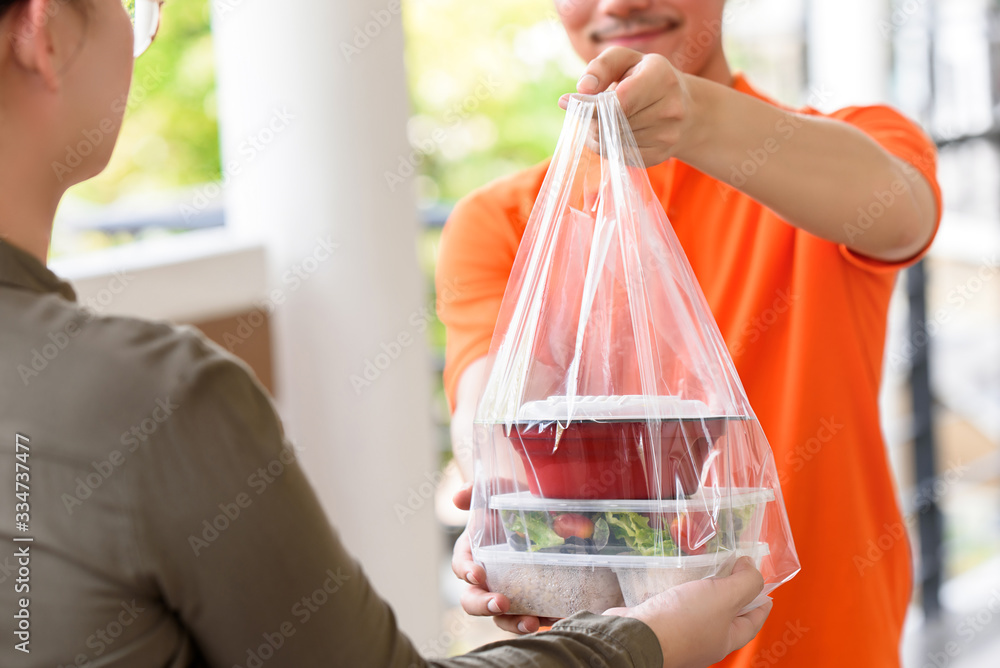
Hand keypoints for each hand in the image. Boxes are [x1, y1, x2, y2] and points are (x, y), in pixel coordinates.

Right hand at [451, 483, 556, 633]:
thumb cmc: (513, 499)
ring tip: (531, 623)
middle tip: (501, 603)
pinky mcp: (531, 599)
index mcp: (473, 551)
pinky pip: (530, 616)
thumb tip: (458, 497)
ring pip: (501, 617)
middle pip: (473, 599)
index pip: (460, 565)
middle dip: (483, 605)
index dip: (465, 571)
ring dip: (512, 623)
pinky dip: (541, 622)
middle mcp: (487, 576)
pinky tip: (555, 619)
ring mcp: (508, 591)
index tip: (478, 574)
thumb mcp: (497, 489)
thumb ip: (477, 491)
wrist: (545, 509)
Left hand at [558, 46, 700, 166]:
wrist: (685, 108)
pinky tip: (613, 132)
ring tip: (603, 119)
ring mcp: (667, 136)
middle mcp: (670, 108)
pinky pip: (618, 156)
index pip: (620, 101)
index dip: (591, 105)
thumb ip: (601, 67)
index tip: (569, 102)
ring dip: (597, 132)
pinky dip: (607, 146)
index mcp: (662, 77)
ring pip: (612, 142)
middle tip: (589, 109)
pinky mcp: (659, 156)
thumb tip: (582, 89)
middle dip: (593, 117)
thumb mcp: (625, 60)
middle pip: (612, 123)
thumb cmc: (645, 77)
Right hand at [605, 557, 771, 667]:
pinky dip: (677, 592)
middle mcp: (704, 641)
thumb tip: (751, 567)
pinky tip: (673, 579)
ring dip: (701, 591)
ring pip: (698, 610)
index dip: (761, 603)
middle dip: (731, 595)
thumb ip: (745, 582)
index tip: (766, 590)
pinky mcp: (658, 624)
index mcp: (725, 639)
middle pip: (725, 616)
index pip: (752, 622)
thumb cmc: (684, 621)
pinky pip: (673, 606)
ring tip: (703, 570)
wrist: (637, 634)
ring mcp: (680, 634)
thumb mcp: (725, 597)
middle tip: (733, 571)